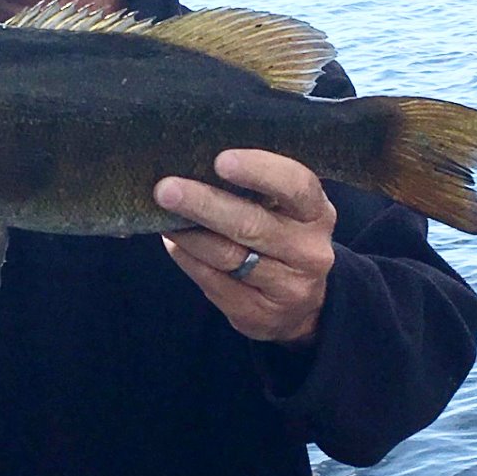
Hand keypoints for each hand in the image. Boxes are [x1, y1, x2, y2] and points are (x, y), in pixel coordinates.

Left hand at [154, 149, 335, 343]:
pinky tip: (173, 242)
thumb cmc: (282, 235)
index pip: (295, 186)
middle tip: (166, 189)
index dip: (259, 171)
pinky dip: (188, 258)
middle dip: (205, 204)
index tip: (221, 161)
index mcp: (316, 212)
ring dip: (188, 233)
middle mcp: (309, 250)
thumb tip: (196, 161)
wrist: (302, 304)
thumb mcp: (288, 209)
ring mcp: (287, 287)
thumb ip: (259, 187)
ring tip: (160, 214)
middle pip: (252, 225)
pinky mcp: (258, 314)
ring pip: (228, 256)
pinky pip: (213, 281)